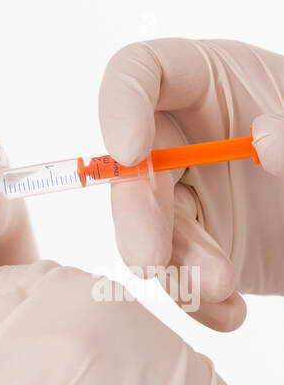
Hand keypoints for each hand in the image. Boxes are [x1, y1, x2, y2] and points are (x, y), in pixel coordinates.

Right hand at [98, 39, 283, 330]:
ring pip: (149, 229)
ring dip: (174, 267)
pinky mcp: (202, 245)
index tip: (129, 152)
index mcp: (208, 80)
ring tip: (221, 286)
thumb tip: (264, 139)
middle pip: (133, 165)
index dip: (122, 106)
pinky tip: (229, 312)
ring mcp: (190, 192)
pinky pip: (177, 275)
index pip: (141, 72)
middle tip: (150, 258)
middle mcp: (186, 135)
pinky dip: (197, 301)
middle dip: (135, 215)